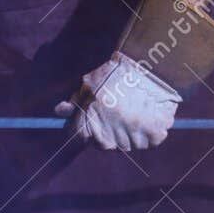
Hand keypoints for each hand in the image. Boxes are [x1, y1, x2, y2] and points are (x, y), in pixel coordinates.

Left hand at [54, 51, 180, 150]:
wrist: (152, 67)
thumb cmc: (118, 73)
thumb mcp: (91, 82)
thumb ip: (75, 100)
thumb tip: (59, 112)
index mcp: (94, 119)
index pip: (80, 136)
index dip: (83, 128)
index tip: (90, 120)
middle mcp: (113, 132)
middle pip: (103, 144)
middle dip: (105, 133)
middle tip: (114, 113)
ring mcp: (135, 137)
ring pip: (126, 145)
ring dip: (126, 134)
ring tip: (132, 111)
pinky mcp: (154, 137)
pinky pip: (147, 142)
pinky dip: (147, 133)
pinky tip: (146, 115)